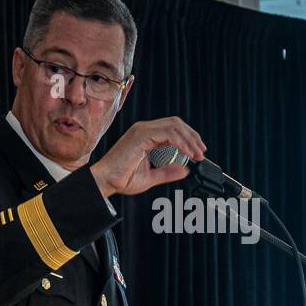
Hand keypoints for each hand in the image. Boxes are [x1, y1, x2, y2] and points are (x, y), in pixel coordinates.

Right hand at [89, 117, 206, 197]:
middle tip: (201, 152)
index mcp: (145, 136)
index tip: (198, 153)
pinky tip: (186, 153)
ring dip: (189, 139)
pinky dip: (181, 142)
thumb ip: (167, 172)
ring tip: (196, 153)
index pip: (173, 129)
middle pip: (176, 124)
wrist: (104, 181)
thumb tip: (185, 170)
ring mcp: (142, 130)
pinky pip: (168, 133)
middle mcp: (144, 129)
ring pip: (174, 126)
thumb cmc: (120, 179)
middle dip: (193, 137)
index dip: (189, 138)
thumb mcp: (150, 177)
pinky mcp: (140, 135)